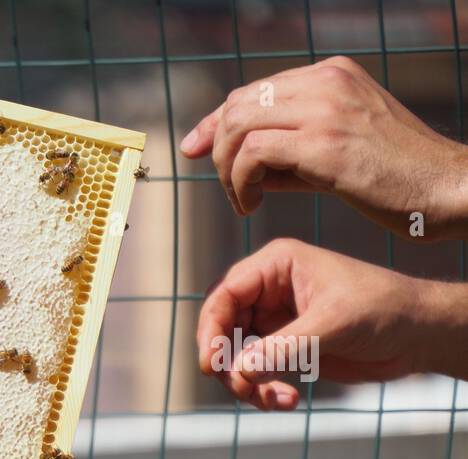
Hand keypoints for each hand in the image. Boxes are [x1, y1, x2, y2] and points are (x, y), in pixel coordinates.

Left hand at [181, 56, 467, 238]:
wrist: (445, 188)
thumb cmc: (393, 178)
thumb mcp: (335, 150)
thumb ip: (288, 149)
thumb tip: (236, 164)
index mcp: (332, 75)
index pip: (252, 90)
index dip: (214, 122)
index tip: (193, 150)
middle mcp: (326, 82)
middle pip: (237, 105)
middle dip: (215, 148)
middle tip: (229, 189)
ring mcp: (325, 109)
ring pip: (238, 126)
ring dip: (225, 170)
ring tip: (243, 201)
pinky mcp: (323, 144)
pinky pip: (252, 154)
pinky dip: (239, 183)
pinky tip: (252, 205)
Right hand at [196, 238, 465, 409]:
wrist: (418, 334)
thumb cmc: (384, 311)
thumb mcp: (334, 325)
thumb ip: (284, 348)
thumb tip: (239, 371)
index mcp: (277, 266)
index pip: (225, 294)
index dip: (210, 330)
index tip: (211, 366)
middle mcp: (268, 290)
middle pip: (221, 328)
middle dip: (227, 364)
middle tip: (243, 391)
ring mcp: (273, 320)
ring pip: (233, 356)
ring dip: (245, 384)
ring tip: (273, 401)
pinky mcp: (282, 348)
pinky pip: (253, 373)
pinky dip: (261, 391)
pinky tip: (288, 400)